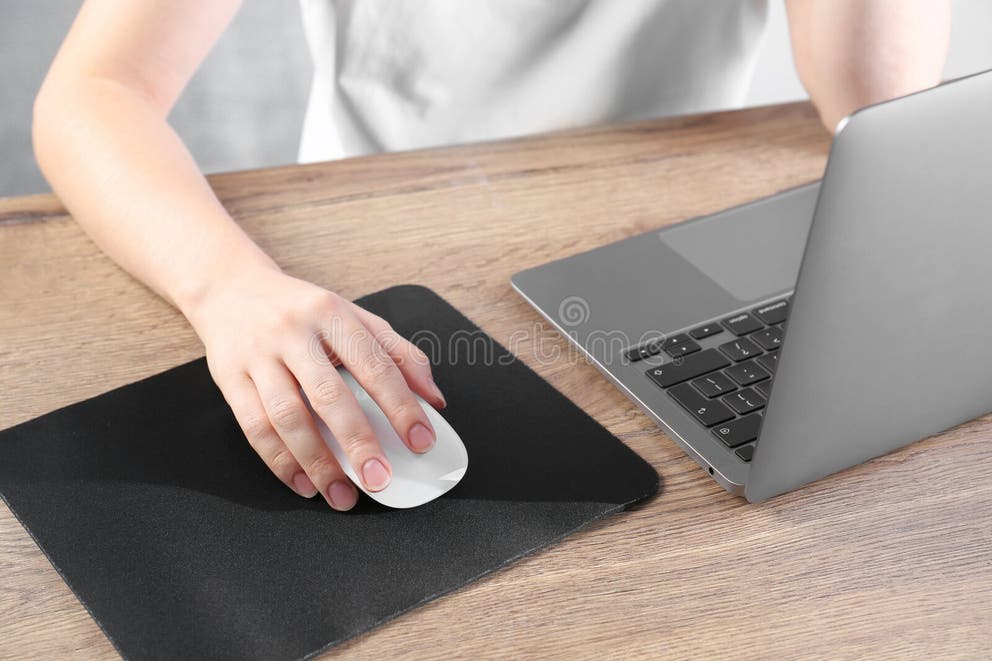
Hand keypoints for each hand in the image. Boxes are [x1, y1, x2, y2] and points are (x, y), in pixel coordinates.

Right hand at [185, 264, 445, 509]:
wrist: (230, 287)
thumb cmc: (302, 310)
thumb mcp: (353, 317)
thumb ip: (398, 354)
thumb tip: (434, 399)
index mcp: (332, 313)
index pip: (374, 364)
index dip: (401, 406)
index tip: (420, 441)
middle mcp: (293, 332)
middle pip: (328, 395)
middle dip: (358, 442)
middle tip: (379, 479)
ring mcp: (258, 356)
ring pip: (287, 417)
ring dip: (317, 463)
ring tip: (341, 494)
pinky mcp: (229, 378)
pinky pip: (255, 428)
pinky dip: (280, 462)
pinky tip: (304, 483)